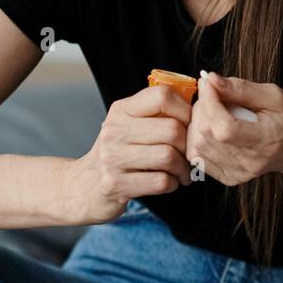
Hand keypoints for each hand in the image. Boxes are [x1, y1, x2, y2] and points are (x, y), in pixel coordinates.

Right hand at [63, 84, 193, 224]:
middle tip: (190, 154)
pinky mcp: (115, 184)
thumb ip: (157, 112)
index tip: (190, 125)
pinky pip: (161, 181)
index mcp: (121, 110)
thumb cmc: (118, 153)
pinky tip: (170, 182)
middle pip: (172, 130)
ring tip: (182, 171)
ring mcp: (112, 158)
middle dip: (189, 145)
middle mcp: (114, 130)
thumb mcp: (130, 125)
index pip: (162, 96)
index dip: (186, 110)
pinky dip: (173, 184)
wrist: (85, 186)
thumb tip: (198, 105)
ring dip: (183, 168)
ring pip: (168, 157)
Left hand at [186, 71, 282, 185]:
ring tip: (213, 109)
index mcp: (266, 140)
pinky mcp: (229, 177)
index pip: (225, 128)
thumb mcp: (274, 96)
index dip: (210, 102)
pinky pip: (197, 157)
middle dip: (202, 107)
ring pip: (197, 146)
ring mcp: (238, 172)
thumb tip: (212, 80)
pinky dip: (197, 138)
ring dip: (197, 122)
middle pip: (207, 135)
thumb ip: (241, 88)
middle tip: (213, 93)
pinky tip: (211, 127)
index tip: (210, 84)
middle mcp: (250, 162)